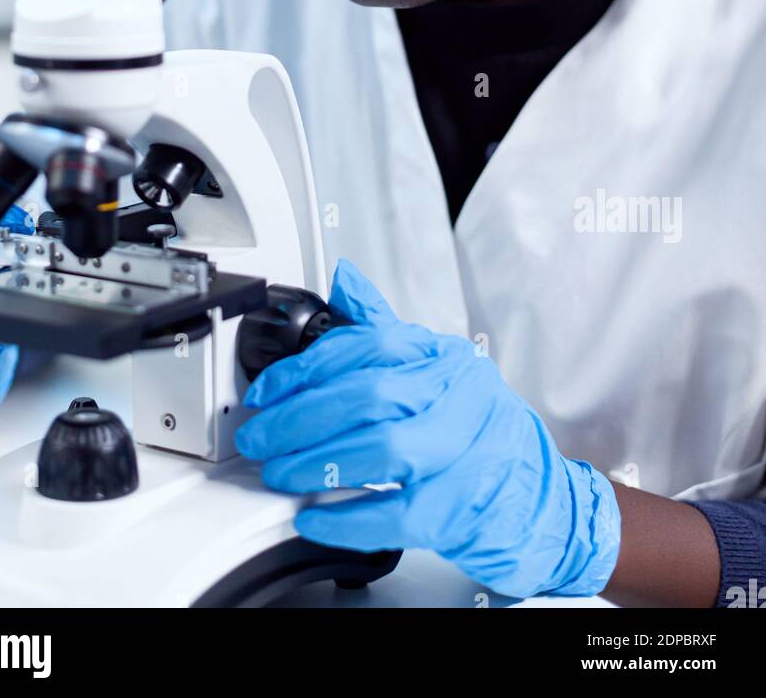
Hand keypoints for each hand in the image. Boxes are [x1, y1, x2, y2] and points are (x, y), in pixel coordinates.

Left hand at [235, 258, 620, 598]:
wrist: (536, 496)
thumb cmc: (478, 430)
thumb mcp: (436, 368)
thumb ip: (384, 326)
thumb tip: (343, 279)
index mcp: (443, 357)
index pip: (367, 347)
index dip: (305, 369)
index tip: (266, 391)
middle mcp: (458, 396)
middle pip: (368, 396)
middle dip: (299, 418)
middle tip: (260, 436)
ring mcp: (464, 451)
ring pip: (382, 449)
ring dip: (316, 462)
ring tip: (279, 472)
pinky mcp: (461, 507)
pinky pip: (395, 512)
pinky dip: (347, 517)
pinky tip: (313, 516)